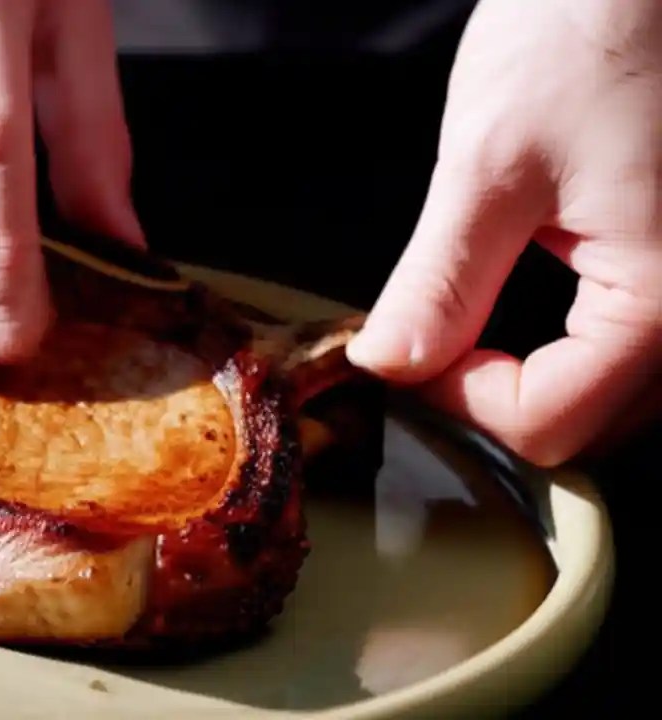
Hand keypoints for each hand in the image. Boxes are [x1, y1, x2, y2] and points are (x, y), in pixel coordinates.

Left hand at [347, 0, 661, 466]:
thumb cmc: (589, 29)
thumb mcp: (491, 164)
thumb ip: (441, 282)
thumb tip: (390, 363)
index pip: (547, 424)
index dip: (458, 403)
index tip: (405, 354)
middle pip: (589, 423)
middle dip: (496, 398)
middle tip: (430, 342)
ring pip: (617, 394)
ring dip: (537, 377)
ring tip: (470, 328)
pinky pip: (634, 346)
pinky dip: (574, 345)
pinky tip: (526, 310)